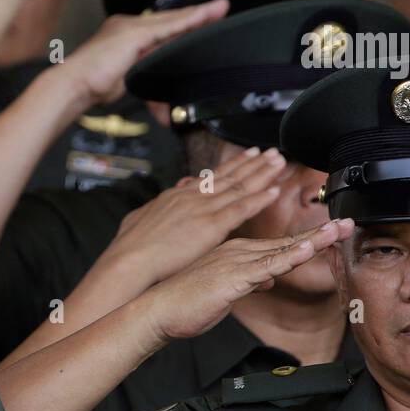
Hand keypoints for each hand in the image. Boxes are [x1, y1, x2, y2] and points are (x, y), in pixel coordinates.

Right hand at [65, 0, 229, 106]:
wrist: (72, 86)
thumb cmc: (91, 87)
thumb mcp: (127, 82)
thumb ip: (146, 86)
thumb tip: (164, 110)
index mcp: (124, 35)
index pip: (160, 28)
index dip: (182, 24)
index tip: (202, 20)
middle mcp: (126, 25)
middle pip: (169, 19)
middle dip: (196, 14)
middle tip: (220, 8)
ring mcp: (129, 27)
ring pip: (171, 19)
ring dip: (198, 14)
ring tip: (219, 9)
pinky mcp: (133, 34)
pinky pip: (167, 26)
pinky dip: (188, 21)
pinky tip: (204, 17)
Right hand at [104, 147, 289, 281]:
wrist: (130, 258)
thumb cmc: (132, 247)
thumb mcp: (141, 217)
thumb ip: (159, 205)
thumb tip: (171, 192)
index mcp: (177, 196)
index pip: (210, 177)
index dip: (231, 166)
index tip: (247, 156)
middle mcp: (193, 196)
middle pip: (229, 175)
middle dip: (252, 163)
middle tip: (270, 151)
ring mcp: (203, 209)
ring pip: (239, 186)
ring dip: (262, 173)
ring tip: (279, 161)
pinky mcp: (211, 225)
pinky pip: (241, 209)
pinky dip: (259, 199)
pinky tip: (274, 190)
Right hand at [139, 218, 353, 342]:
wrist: (159, 311)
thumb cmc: (187, 303)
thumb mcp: (226, 292)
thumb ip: (250, 282)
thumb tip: (270, 281)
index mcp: (237, 253)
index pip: (280, 246)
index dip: (309, 239)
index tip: (332, 232)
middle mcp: (239, 252)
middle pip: (288, 242)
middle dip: (320, 232)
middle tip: (347, 222)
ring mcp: (236, 262)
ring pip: (283, 249)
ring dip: (314, 239)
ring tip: (339, 229)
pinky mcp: (233, 277)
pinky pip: (267, 266)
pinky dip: (290, 257)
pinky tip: (308, 251)